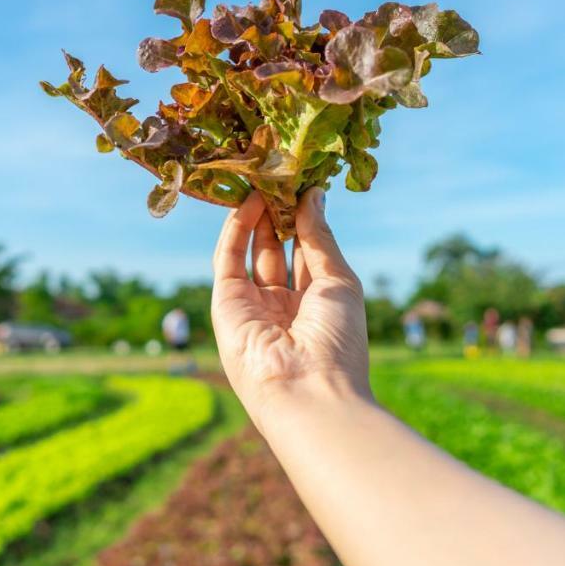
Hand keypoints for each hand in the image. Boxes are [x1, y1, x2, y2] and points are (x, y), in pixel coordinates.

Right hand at [210, 188, 371, 425]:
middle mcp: (282, 305)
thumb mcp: (338, 282)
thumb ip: (320, 238)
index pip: (306, 253)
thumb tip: (313, 194)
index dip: (305, 219)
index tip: (305, 183)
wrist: (309, 391)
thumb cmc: (338, 341)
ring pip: (251, 250)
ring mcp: (253, 306)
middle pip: (277, 249)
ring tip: (265, 177)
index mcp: (316, 305)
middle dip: (279, 212)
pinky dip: (237, 229)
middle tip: (281, 173)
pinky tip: (250, 201)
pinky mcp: (226, 305)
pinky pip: (228, 260)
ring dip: (257, 214)